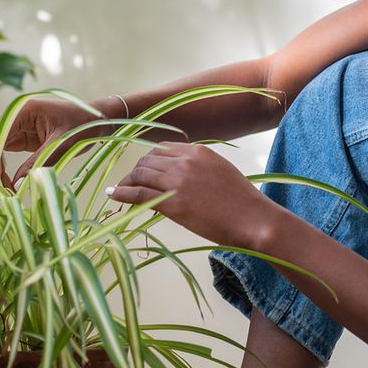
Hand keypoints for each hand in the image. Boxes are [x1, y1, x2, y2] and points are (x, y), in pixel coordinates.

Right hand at [0, 96, 117, 186]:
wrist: (101, 118)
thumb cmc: (84, 124)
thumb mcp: (63, 144)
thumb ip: (40, 162)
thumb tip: (17, 184)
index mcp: (24, 110)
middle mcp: (18, 116)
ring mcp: (21, 126)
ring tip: (4, 188)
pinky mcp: (27, 137)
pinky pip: (9, 152)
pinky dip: (8, 167)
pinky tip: (10, 182)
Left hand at [107, 143, 282, 250]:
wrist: (253, 218)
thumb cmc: (242, 202)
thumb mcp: (221, 172)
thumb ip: (199, 168)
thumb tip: (181, 176)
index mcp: (198, 151)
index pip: (163, 149)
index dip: (149, 160)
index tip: (143, 169)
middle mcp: (185, 161)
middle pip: (148, 160)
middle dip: (136, 170)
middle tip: (128, 182)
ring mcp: (177, 181)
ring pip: (140, 175)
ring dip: (126, 181)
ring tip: (119, 189)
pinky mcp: (172, 202)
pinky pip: (138, 193)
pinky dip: (122, 193)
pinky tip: (113, 195)